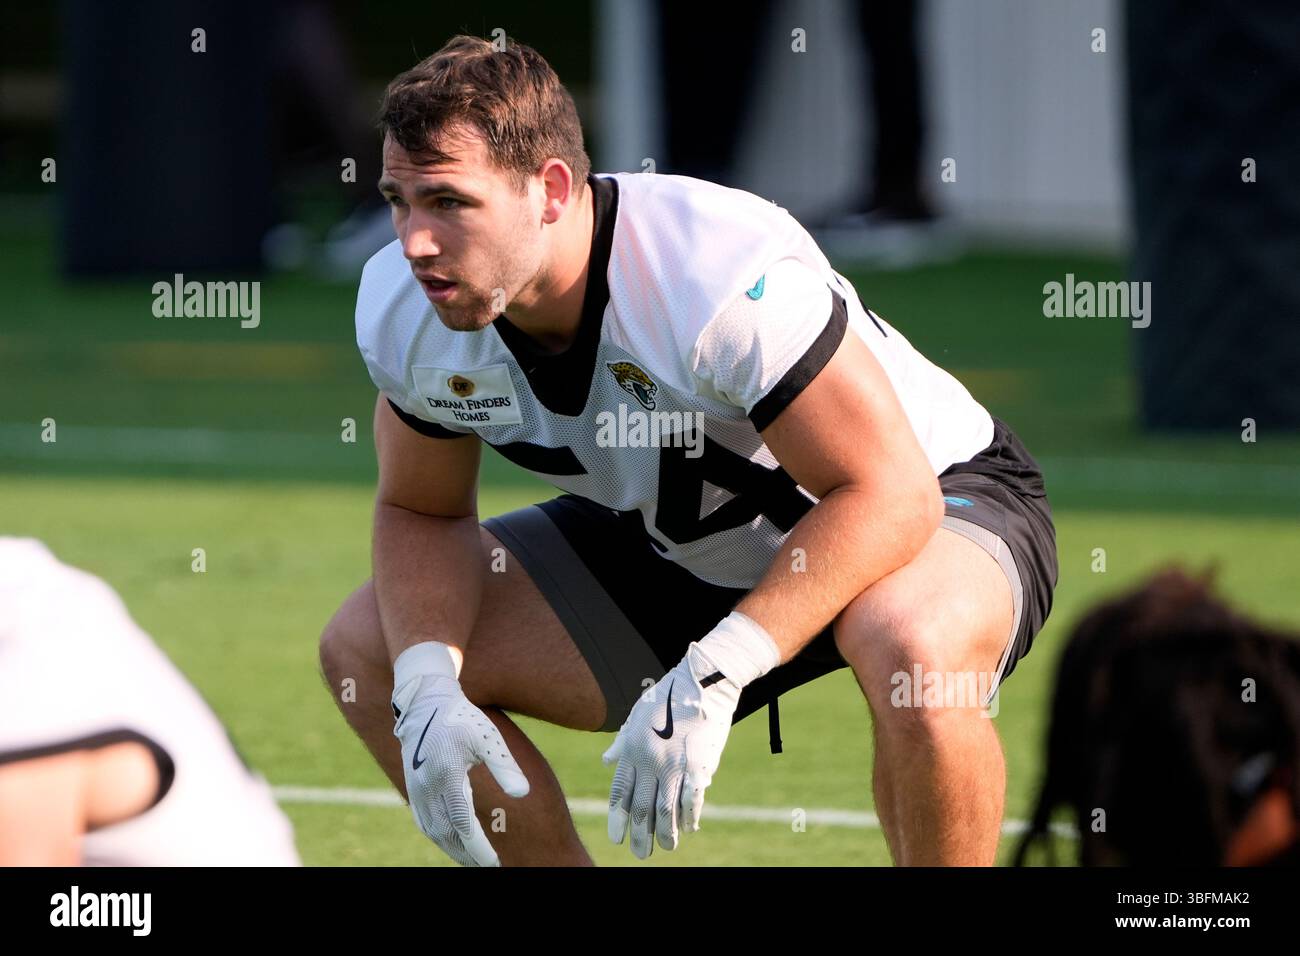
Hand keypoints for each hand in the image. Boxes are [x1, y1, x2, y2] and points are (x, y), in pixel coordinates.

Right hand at [392, 645, 528, 865]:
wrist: (424, 701)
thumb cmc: (461, 716)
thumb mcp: (488, 737)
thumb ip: (505, 766)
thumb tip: (523, 794)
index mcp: (446, 776)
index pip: (463, 824)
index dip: (478, 847)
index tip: (494, 863)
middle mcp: (427, 787)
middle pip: (447, 834)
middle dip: (467, 854)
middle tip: (489, 867)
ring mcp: (416, 789)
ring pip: (434, 831)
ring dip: (453, 849)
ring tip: (473, 860)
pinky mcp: (412, 787)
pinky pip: (425, 822)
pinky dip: (440, 836)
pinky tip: (454, 841)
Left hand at [602, 641, 741, 857]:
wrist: (703, 682)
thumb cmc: (669, 695)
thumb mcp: (636, 715)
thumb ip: (622, 742)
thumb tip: (606, 761)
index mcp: (633, 749)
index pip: (621, 792)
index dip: (617, 818)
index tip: (616, 837)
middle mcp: (650, 761)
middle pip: (642, 808)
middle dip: (639, 835)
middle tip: (639, 853)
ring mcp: (675, 765)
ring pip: (665, 811)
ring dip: (664, 834)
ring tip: (664, 848)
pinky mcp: (699, 766)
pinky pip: (691, 800)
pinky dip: (689, 818)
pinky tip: (688, 829)